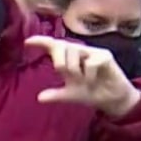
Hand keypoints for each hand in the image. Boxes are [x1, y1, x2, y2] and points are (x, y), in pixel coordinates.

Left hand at [25, 35, 140, 117]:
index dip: (40, 41)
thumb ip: (56, 95)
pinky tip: (94, 80)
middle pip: (61, 46)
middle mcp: (79, 51)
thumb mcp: (71, 95)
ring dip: (75, 71)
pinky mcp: (105, 56)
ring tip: (83, 81)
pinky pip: (90, 63)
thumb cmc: (92, 92)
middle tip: (67, 75)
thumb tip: (39, 97)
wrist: (113, 99)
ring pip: (74, 52)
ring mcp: (92, 52)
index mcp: (69, 58)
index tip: (26, 42)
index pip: (53, 45)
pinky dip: (89, 75)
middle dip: (59, 62)